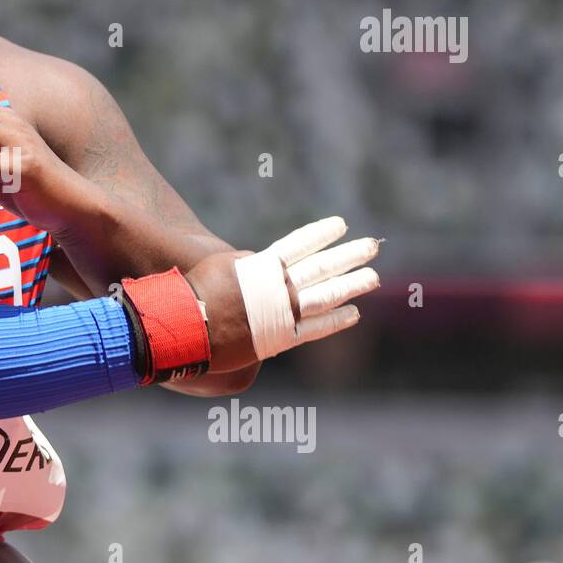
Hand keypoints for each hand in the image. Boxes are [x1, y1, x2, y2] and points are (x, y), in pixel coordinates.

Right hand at [174, 218, 380, 379]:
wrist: (189, 327)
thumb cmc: (195, 294)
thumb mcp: (221, 266)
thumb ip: (247, 263)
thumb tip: (260, 263)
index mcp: (262, 266)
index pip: (299, 244)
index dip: (321, 234)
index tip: (341, 224)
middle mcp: (279, 287)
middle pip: (321, 267)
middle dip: (348, 255)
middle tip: (372, 246)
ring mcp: (283, 312)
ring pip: (326, 295)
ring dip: (352, 284)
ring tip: (374, 277)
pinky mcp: (281, 337)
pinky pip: (316, 328)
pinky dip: (336, 320)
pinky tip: (355, 313)